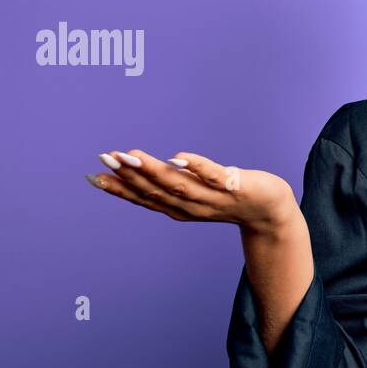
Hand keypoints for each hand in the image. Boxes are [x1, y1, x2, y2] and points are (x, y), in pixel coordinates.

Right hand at [87, 149, 297, 233]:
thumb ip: (168, 185)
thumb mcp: (194, 193)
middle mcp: (193, 206)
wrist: (271, 211)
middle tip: (105, 159)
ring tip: (130, 156)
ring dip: (153, 170)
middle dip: (129, 176)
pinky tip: (177, 156)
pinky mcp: (235, 186)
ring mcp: (214, 197)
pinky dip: (195, 166)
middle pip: (156, 191)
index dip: (120, 189)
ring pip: (178, 184)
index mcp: (180, 208)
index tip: (95, 176)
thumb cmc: (229, 196)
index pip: (145, 199)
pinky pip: (213, 175)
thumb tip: (138, 168)